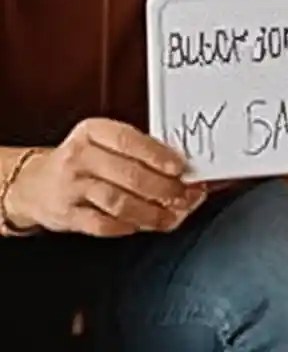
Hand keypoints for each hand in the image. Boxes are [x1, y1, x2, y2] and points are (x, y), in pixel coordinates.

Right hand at [6, 119, 204, 236]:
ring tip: (169, 215)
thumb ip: (140, 152)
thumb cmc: (83, 162)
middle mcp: (79, 156)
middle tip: (184, 196)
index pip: (129, 140)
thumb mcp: (105, 144)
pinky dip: (127, 226)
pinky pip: (102, 224)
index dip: (157, 155)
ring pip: (119, 202)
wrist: (34, 184)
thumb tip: (183, 171)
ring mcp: (70, 186)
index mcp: (93, 131)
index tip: (180, 168)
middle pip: (129, 175)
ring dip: (151, 212)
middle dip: (164, 189)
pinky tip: (140, 224)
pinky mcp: (66, 214)